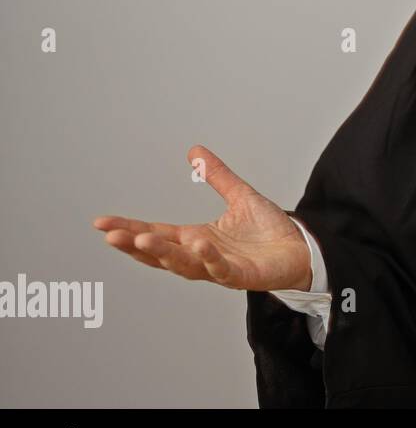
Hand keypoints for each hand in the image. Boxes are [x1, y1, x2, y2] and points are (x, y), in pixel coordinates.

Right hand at [93, 145, 311, 291]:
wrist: (302, 249)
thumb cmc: (270, 231)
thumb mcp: (240, 196)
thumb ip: (218, 176)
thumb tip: (195, 151)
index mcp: (197, 239)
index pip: (156, 234)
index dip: (130, 229)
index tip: (102, 223)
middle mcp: (203, 256)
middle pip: (162, 254)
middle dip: (135, 246)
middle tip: (111, 236)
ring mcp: (221, 268)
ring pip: (185, 265)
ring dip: (164, 254)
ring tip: (142, 241)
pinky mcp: (243, 276)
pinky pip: (222, 270)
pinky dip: (209, 258)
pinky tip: (198, 244)